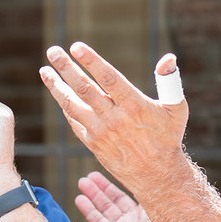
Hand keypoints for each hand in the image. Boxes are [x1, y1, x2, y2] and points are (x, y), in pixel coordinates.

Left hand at [39, 43, 188, 197]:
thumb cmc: (167, 138)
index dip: (91, 61)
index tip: (76, 46)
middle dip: (66, 68)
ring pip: (72, 105)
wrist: (156, 175)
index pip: (108, 78)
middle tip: (52, 51)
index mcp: (134, 106)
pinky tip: (59, 93)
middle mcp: (114, 118)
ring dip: (56, 86)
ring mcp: (100, 131)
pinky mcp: (92, 142)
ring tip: (44, 71)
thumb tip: (168, 58)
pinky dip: (66, 106)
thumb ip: (170, 82)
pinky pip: (74, 120)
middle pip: (84, 88)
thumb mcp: (176, 109)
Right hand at [75, 171, 168, 221]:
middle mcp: (134, 219)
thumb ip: (145, 187)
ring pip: (104, 209)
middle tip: (88, 176)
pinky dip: (88, 210)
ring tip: (81, 183)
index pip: (130, 191)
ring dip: (92, 196)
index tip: (107, 169)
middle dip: (100, 187)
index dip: (117, 180)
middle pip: (113, 199)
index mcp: (148, 210)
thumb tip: (140, 169)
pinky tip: (80, 199)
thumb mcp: (159, 202)